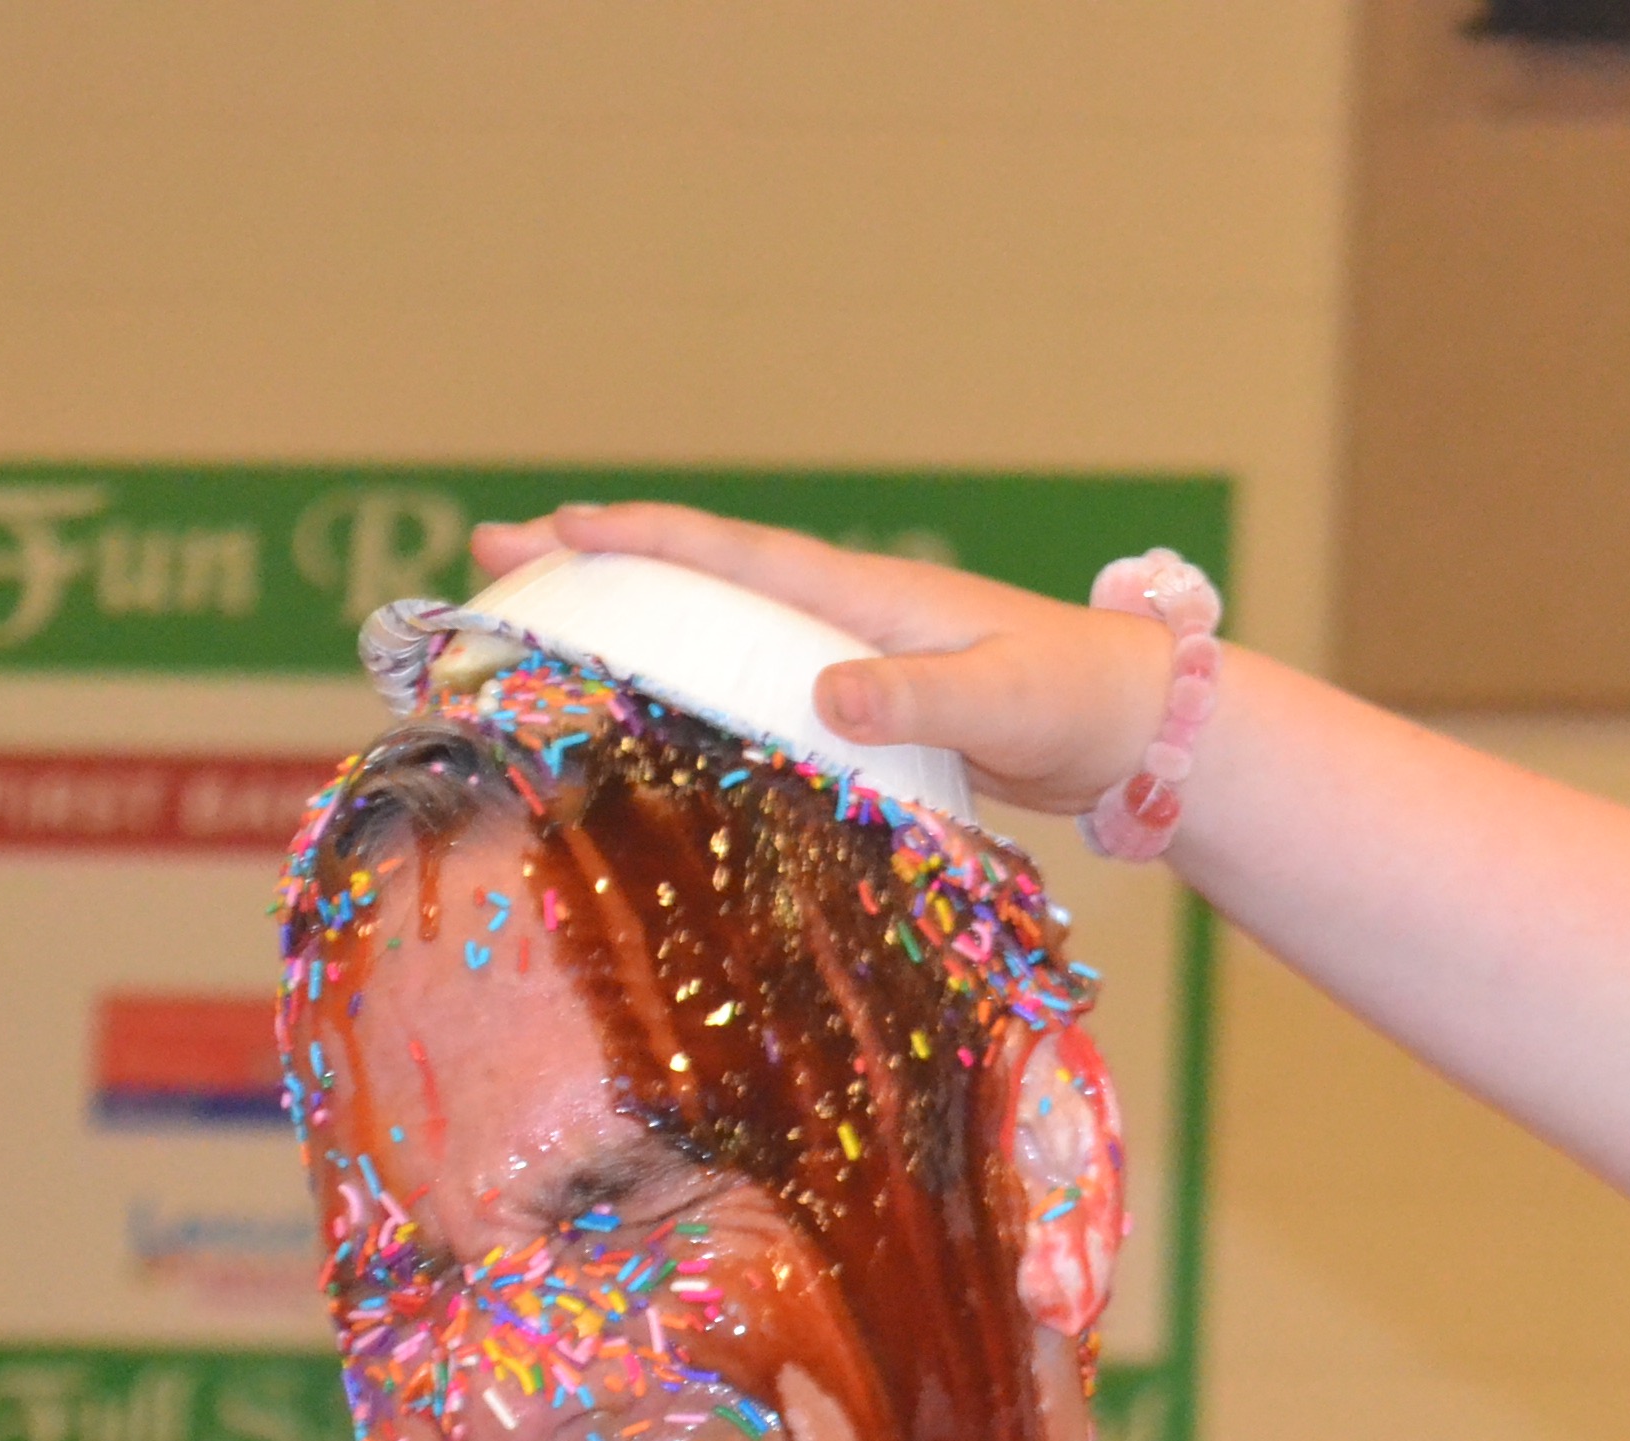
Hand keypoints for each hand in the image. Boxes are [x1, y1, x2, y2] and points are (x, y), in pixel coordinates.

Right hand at [468, 505, 1174, 816]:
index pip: (732, 555)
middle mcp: (845, 615)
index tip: (554, 525)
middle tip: (492, 551)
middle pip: (700, 577)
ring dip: (633, 620)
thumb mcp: (998, 702)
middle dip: (598, 561)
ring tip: (542, 618)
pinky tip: (650, 707)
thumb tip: (826, 695)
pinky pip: (755, 679)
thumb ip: (917, 702)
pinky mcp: (868, 704)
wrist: (1138, 725)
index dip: (642, 540)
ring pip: (719, 626)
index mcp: (865, 598)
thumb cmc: (1076, 702)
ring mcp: (853, 656)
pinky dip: (691, 677)